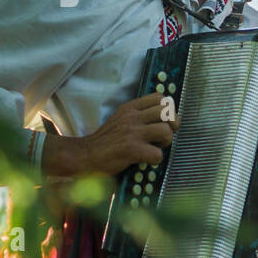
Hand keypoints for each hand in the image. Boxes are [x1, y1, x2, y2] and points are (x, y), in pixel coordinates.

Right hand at [49, 92, 178, 177]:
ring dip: (166, 142)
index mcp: (130, 108)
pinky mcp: (131, 149)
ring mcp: (131, 132)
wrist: (85, 155)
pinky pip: (157, 154)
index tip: (162, 121)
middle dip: (172, 125)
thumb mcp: (121, 119)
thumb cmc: (107, 141)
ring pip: (166, 131)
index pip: (160, 97)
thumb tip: (166, 116)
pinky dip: (155, 160)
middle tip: (163, 136)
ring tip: (155, 147)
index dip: (168, 110)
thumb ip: (139, 115)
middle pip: (167, 111)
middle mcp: (131, 117)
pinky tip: (145, 160)